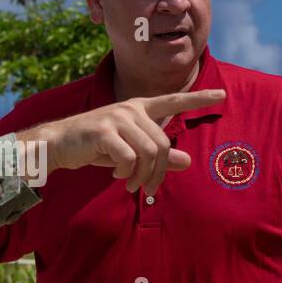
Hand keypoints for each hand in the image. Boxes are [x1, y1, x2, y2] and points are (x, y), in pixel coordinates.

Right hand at [20, 89, 224, 194]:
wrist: (58, 144)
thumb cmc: (95, 146)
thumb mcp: (129, 150)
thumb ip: (158, 155)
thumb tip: (187, 161)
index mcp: (139, 109)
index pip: (173, 101)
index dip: (199, 99)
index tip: (223, 95)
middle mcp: (131, 109)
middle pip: (161, 144)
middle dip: (157, 172)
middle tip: (145, 187)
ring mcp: (117, 118)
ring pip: (148, 152)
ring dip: (141, 175)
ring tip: (130, 184)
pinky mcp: (104, 132)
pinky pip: (128, 158)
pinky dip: (125, 172)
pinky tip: (116, 174)